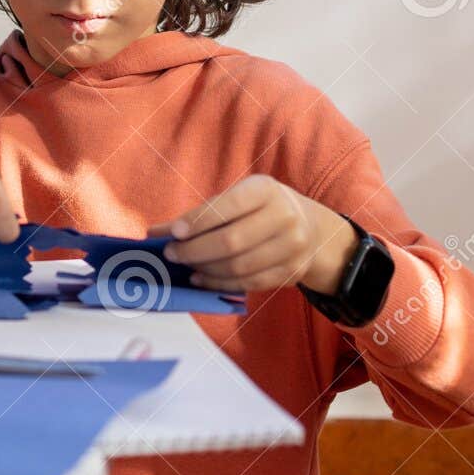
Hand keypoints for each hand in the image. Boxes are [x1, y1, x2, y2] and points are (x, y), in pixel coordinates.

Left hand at [149, 174, 359, 295]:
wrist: (313, 230)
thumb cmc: (263, 209)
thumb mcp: (242, 197)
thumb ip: (205, 212)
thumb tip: (160, 231)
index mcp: (266, 190)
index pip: (227, 207)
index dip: (198, 221)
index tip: (173, 232)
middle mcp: (283, 216)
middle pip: (231, 241)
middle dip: (194, 250)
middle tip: (171, 253)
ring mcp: (291, 247)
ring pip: (238, 266)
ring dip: (204, 269)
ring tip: (185, 266)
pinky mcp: (291, 273)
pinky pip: (248, 283)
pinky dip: (219, 283)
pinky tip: (201, 279)